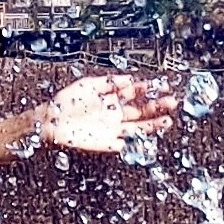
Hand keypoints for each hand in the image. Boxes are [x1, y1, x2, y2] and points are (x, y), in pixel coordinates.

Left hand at [32, 73, 179, 155]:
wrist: (51, 121)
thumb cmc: (66, 101)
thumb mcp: (89, 85)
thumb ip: (110, 82)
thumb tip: (130, 78)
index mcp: (112, 98)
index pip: (135, 93)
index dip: (149, 90)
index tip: (162, 85)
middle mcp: (115, 114)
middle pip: (142, 110)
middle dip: (157, 106)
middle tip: (172, 102)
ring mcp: (112, 129)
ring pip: (139, 128)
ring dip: (153, 125)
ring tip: (167, 120)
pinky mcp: (107, 143)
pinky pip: (125, 145)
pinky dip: (137, 144)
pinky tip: (148, 140)